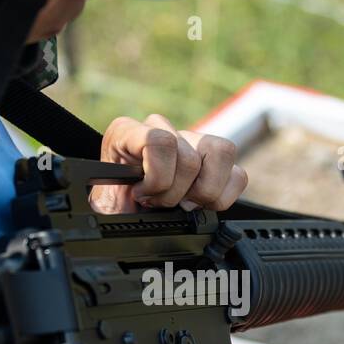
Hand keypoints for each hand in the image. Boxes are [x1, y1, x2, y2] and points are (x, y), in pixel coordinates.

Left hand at [93, 114, 247, 213]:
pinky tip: (199, 204)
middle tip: (158, 204)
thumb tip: (120, 214)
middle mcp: (163, 129)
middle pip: (190, 158)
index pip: (159, 141)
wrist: (126, 210)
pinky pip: (239, 174)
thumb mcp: (104, 207)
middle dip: (175, 194)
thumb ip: (110, 206)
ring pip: (222, 153)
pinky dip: (222, 198)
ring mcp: (193, 140)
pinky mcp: (217, 159)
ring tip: (183, 204)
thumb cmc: (115, 206)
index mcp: (129, 132)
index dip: (157, 178)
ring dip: (204, 192)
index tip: (142, 195)